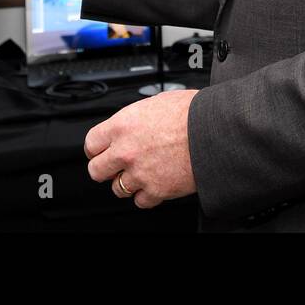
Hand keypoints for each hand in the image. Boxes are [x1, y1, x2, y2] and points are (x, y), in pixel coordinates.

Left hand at [85, 89, 197, 208]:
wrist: (214, 131)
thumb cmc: (192, 113)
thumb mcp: (156, 103)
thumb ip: (137, 118)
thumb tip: (133, 123)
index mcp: (122, 125)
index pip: (91, 144)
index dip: (97, 148)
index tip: (102, 151)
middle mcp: (126, 151)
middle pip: (96, 171)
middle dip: (105, 169)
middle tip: (116, 166)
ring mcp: (139, 173)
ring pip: (117, 189)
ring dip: (126, 183)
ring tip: (140, 174)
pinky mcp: (156, 190)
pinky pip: (140, 201)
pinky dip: (146, 196)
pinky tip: (154, 184)